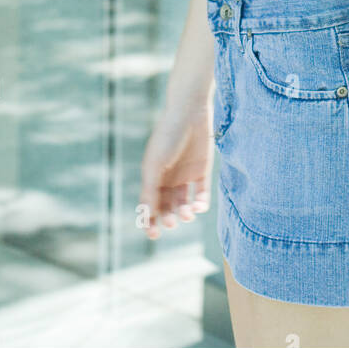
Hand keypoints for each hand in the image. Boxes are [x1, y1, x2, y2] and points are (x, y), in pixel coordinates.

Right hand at [137, 106, 213, 239]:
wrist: (191, 112)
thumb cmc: (168, 136)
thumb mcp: (155, 164)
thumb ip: (150, 189)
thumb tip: (146, 216)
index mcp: (152, 175)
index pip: (150, 203)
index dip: (150, 220)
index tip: (152, 235)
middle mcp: (168, 178)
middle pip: (167, 206)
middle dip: (168, 218)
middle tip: (171, 223)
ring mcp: (186, 175)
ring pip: (184, 203)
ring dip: (184, 213)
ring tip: (187, 214)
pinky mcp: (202, 172)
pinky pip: (201, 194)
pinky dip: (200, 203)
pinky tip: (198, 206)